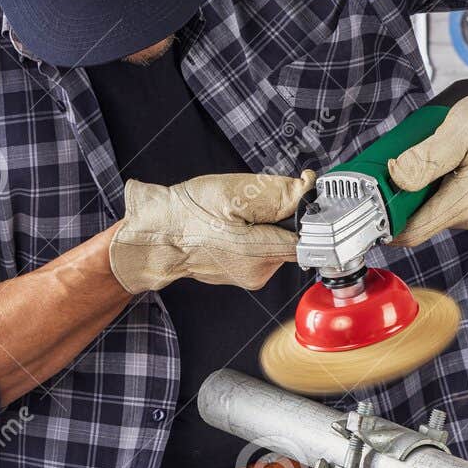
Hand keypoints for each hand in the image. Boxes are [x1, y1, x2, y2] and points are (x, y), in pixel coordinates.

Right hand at [108, 170, 314, 292]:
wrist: (157, 235)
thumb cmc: (188, 214)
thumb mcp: (234, 192)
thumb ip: (279, 193)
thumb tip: (309, 189)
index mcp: (260, 254)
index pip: (310, 237)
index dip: (307, 213)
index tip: (295, 198)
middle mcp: (259, 273)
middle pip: (292, 238)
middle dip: (279, 217)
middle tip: (250, 205)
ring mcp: (251, 277)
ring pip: (276, 243)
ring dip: (265, 225)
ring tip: (235, 217)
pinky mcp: (243, 275)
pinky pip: (261, 250)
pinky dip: (253, 235)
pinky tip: (231, 228)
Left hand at [386, 59, 467, 246]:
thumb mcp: (455, 132)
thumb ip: (424, 158)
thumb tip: (396, 175)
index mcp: (465, 204)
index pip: (414, 233)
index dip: (387, 226)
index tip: (369, 211)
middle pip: (423, 223)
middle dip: (404, 204)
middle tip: (391, 174)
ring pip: (437, 212)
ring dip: (421, 196)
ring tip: (418, 165)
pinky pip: (452, 205)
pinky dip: (438, 192)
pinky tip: (439, 169)